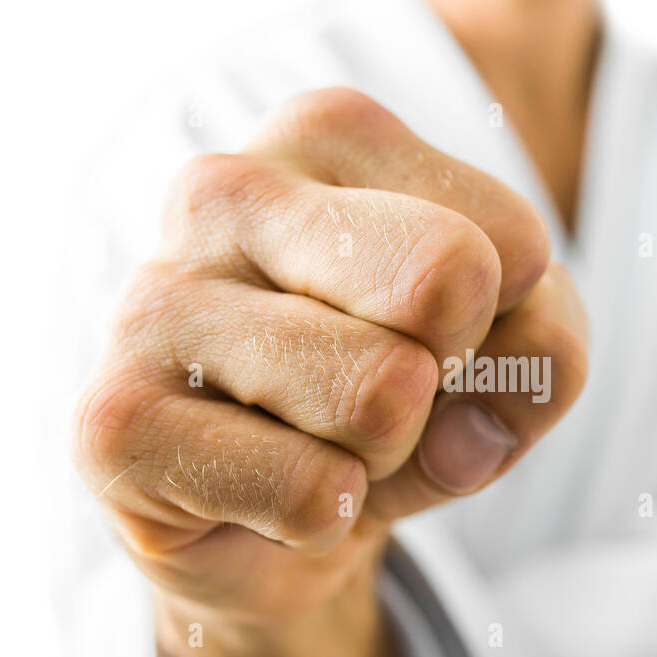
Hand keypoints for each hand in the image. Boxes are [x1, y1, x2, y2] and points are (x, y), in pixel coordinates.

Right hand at [71, 88, 587, 656]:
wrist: (275, 512)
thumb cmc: (399, 396)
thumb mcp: (514, 356)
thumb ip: (544, 362)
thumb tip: (473, 431)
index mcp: (325, 135)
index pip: (512, 240)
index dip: (507, 325)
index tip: (439, 339)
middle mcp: (225, 189)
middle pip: (446, 282)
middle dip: (449, 378)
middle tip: (385, 394)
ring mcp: (153, 300)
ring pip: (382, 396)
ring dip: (385, 457)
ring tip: (320, 443)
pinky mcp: (113, 424)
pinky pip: (312, 493)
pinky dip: (323, 521)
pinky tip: (266, 496)